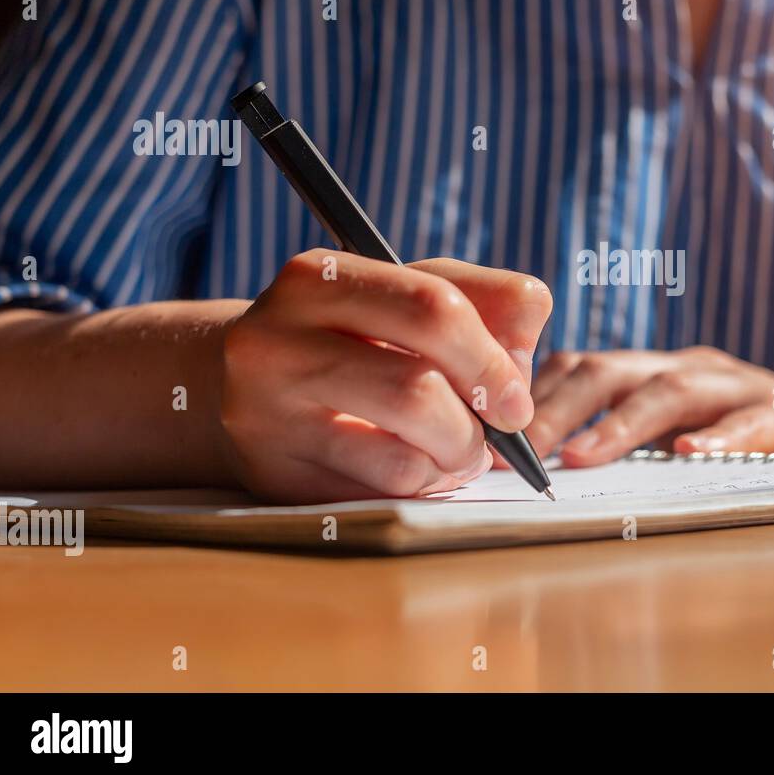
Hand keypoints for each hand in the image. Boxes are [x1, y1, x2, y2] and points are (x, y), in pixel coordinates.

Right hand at [219, 251, 551, 502]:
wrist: (249, 382)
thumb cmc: (356, 334)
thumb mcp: (412, 294)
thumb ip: (487, 303)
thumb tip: (524, 354)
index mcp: (318, 279)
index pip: (434, 308)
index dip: (494, 360)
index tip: (516, 395)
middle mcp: (275, 342)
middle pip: (418, 389)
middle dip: (478, 419)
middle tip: (502, 427)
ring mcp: (265, 415)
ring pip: (405, 459)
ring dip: (455, 459)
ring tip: (455, 446)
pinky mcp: (274, 475)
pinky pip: (382, 496)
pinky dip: (421, 485)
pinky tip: (417, 466)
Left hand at [526, 346, 773, 465]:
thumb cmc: (765, 437)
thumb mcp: (688, 429)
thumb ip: (634, 433)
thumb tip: (554, 464)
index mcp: (663, 370)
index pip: (584, 366)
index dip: (536, 394)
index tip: (493, 432)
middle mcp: (694, 368)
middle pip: (613, 371)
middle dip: (558, 408)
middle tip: (517, 449)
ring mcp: (740, 386)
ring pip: (670, 392)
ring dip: (620, 425)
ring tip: (581, 459)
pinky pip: (748, 422)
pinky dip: (717, 437)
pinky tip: (689, 455)